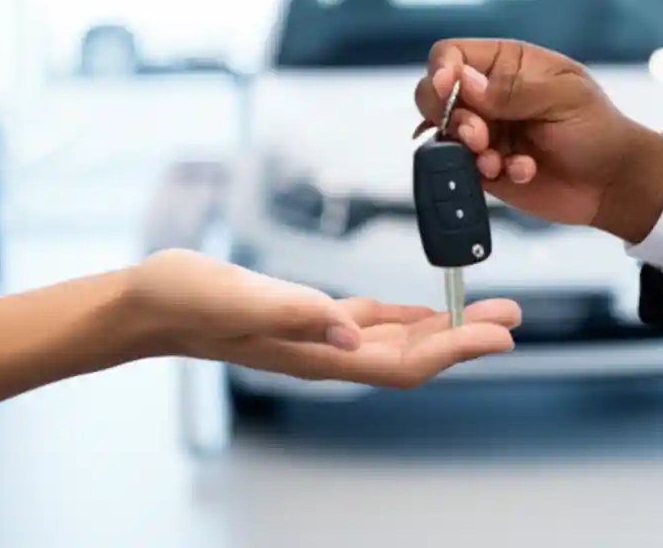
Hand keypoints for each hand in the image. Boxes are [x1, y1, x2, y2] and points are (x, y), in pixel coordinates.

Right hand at [124, 249, 520, 388]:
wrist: (148, 303)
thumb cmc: (187, 300)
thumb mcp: (242, 300)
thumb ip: (296, 314)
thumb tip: (349, 335)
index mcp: (318, 354)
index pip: (404, 363)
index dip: (457, 350)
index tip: (502, 335)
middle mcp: (327, 353)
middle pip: (415, 356)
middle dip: (468, 339)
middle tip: (514, 318)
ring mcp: (320, 337)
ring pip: (400, 341)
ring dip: (447, 328)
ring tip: (490, 313)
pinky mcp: (309, 317)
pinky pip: (372, 322)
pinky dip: (406, 317)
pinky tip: (426, 310)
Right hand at [413, 39, 662, 242]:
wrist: (614, 183)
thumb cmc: (598, 129)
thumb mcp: (565, 98)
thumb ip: (515, 90)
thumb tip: (464, 82)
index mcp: (507, 64)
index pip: (452, 54)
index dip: (441, 69)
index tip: (449, 88)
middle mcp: (488, 96)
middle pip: (433, 94)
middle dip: (449, 115)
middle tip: (479, 136)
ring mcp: (485, 133)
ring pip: (442, 135)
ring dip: (463, 149)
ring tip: (496, 161)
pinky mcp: (485, 168)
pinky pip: (462, 170)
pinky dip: (483, 173)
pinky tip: (522, 171)